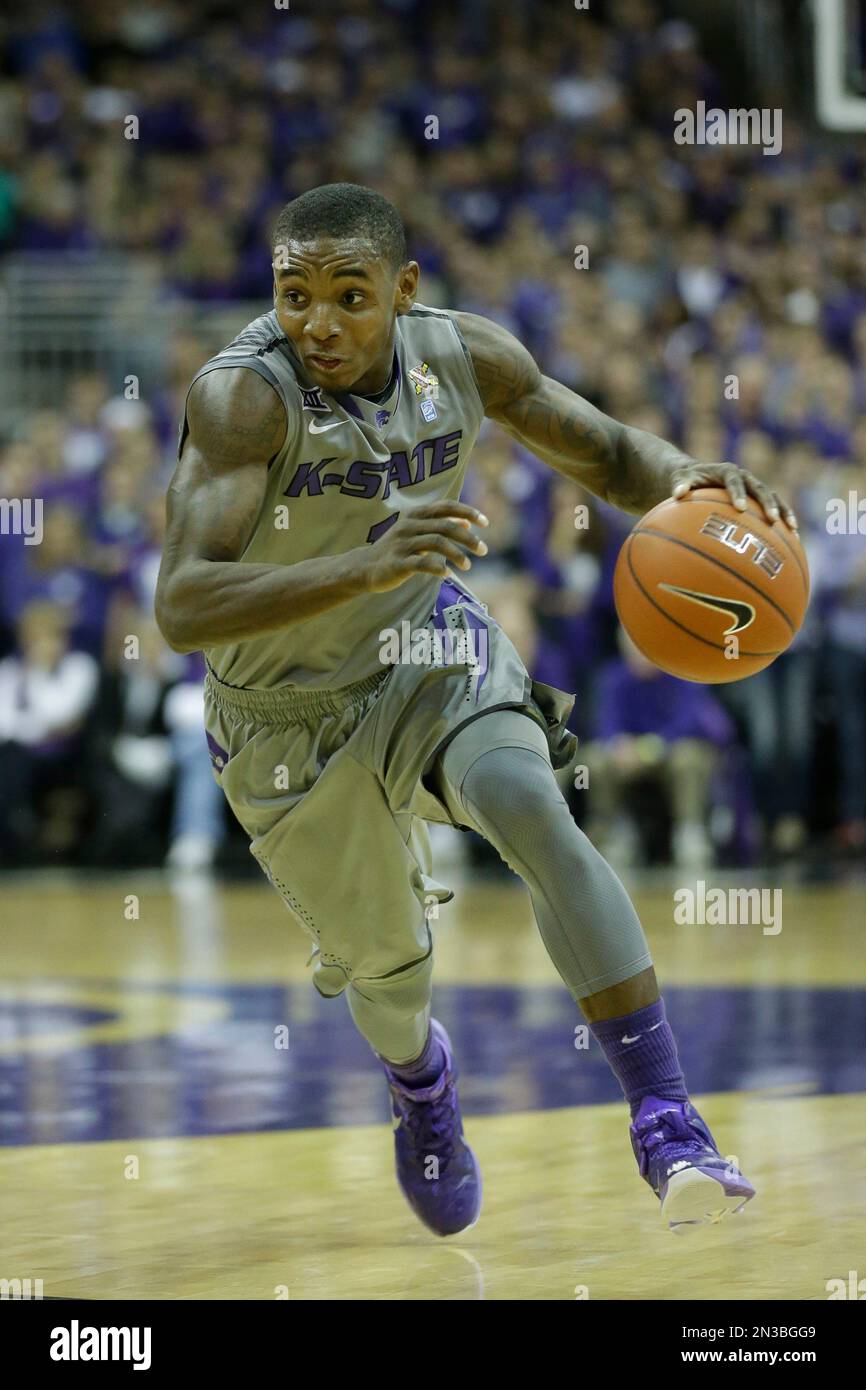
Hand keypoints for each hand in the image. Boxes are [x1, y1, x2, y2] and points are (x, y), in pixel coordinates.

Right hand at [361, 501, 488, 593]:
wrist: (365, 567)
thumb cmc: (397, 549)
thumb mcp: (418, 532)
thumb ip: (440, 525)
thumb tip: (467, 522)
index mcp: (415, 515)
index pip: (446, 507)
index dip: (467, 512)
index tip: (485, 522)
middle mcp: (409, 525)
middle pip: (445, 526)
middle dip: (468, 538)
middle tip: (483, 550)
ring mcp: (402, 544)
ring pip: (436, 543)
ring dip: (457, 554)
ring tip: (468, 565)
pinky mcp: (397, 563)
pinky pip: (422, 564)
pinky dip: (438, 568)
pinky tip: (448, 575)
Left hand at [670, 462, 797, 530]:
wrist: (697, 476)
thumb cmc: (686, 480)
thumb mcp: (679, 479)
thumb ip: (680, 484)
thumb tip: (677, 493)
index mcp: (725, 471)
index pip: (733, 480)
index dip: (738, 492)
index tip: (740, 508)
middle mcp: (744, 477)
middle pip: (759, 488)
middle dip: (766, 503)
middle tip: (771, 519)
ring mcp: (754, 487)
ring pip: (773, 497)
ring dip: (783, 511)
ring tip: (791, 528)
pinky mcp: (759, 498)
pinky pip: (775, 508)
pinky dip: (784, 520)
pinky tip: (793, 537)